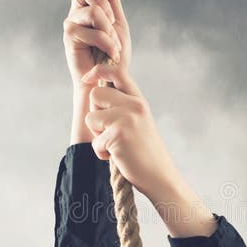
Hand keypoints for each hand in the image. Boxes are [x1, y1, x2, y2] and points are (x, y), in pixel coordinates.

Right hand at [63, 0, 131, 86]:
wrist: (108, 80)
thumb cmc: (113, 55)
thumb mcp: (118, 23)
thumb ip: (113, 0)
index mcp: (86, 5)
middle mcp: (75, 11)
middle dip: (103, 0)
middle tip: (112, 21)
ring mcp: (71, 24)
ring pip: (92, 11)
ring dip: (109, 29)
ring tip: (115, 46)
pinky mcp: (70, 38)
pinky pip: (93, 31)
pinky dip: (107, 42)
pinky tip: (111, 53)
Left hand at [81, 62, 181, 200]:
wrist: (160, 176)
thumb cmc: (145, 152)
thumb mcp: (138, 121)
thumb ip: (123, 106)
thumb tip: (96, 94)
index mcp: (139, 100)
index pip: (117, 71)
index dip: (98, 71)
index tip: (87, 79)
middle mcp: (135, 105)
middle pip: (95, 95)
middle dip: (95, 114)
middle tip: (109, 132)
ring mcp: (127, 118)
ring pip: (91, 117)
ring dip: (96, 135)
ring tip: (114, 145)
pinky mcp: (119, 134)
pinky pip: (95, 140)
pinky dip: (101, 152)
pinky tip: (117, 156)